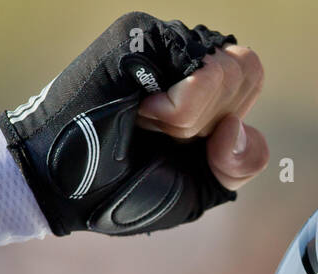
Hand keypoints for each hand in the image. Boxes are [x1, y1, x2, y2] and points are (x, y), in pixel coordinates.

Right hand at [0, 12, 261, 236]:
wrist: (67, 191)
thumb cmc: (124, 189)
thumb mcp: (201, 189)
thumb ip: (241, 164)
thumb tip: (238, 125)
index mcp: (201, 81)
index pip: (250, 75)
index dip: (231, 121)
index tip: (187, 143)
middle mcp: (181, 54)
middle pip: (246, 68)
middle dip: (211, 122)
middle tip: (162, 134)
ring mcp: (160, 43)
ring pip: (224, 72)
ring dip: (189, 123)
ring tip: (144, 125)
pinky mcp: (137, 38)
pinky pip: (195, 80)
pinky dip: (176, 115)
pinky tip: (137, 115)